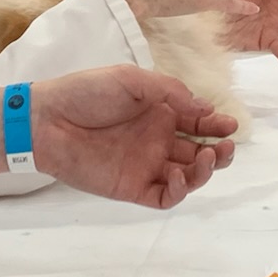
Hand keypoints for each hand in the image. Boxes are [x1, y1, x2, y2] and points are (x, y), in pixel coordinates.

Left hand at [31, 63, 237, 207]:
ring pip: (188, 176)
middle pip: (199, 152)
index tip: (229, 125)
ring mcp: (147, 166)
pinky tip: (180, 176)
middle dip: (220, 151)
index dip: (217, 125)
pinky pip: (165, 196)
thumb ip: (171, 93)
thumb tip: (206, 110)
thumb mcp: (132, 80)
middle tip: (227, 145)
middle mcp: (158, 141)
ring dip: (205, 171)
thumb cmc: (87, 93)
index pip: (198, 123)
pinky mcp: (133, 187)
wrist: (48, 120)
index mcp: (160, 113)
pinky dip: (180, 191)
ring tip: (210, 157)